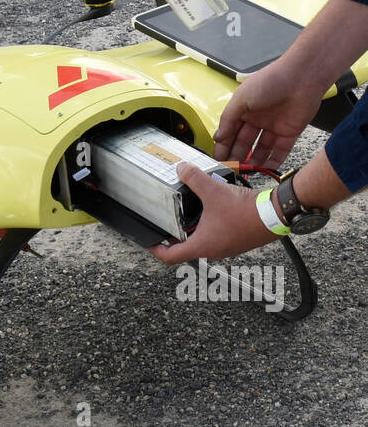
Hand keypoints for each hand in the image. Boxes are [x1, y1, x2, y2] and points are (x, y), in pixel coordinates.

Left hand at [149, 162, 275, 264]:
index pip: (171, 256)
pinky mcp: (237, 240)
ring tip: (189, 210)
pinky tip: (212, 207)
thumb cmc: (246, 212)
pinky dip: (210, 224)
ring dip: (194, 227)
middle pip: (186, 248)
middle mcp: (213, 250)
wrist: (275, 215)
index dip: (156, 249)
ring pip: (203, 240)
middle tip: (167, 220)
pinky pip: (217, 235)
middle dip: (175, 234)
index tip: (150, 242)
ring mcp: (226, 247)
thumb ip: (193, 179)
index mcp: (202, 246)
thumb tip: (181, 169)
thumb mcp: (213, 191)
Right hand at [212, 59, 324, 169]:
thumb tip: (218, 136)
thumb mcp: (241, 99)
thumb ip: (228, 119)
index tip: (218, 159)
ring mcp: (273, 127)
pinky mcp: (289, 133)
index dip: (223, 146)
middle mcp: (257, 119)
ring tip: (246, 173)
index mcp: (243, 110)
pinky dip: (272, 162)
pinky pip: (279, 152)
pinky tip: (264, 170)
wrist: (301, 78)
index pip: (229, 132)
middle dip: (236, 157)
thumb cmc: (271, 80)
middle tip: (231, 170)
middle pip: (244, 143)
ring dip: (252, 162)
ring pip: (260, 150)